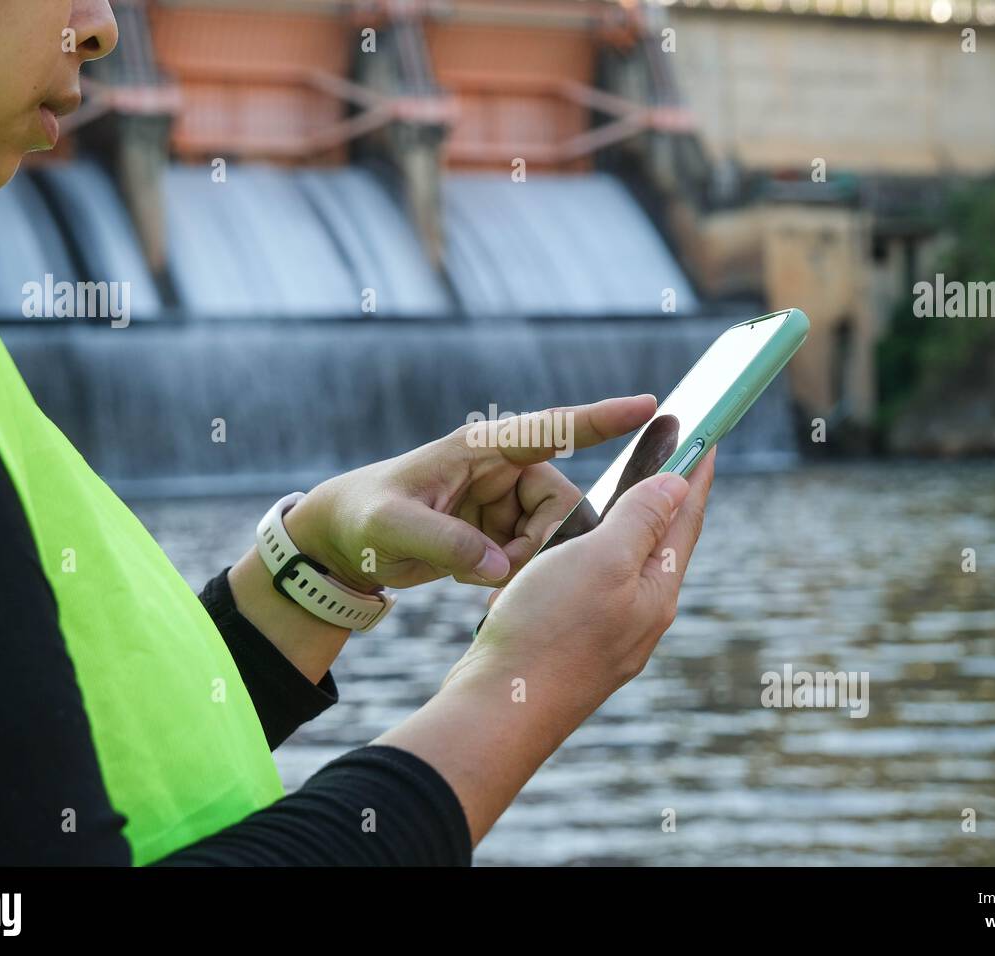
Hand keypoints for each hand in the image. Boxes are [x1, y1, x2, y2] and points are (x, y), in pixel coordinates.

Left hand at [283, 395, 657, 592]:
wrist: (345, 539)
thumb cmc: (363, 517)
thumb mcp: (393, 530)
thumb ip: (447, 545)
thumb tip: (503, 568)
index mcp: (481, 449)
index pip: (552, 429)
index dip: (602, 418)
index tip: (649, 406)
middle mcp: (501, 470)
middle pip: (561, 504)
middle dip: (543, 544)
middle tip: (499, 572)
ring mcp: (505, 501)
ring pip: (552, 536)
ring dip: (524, 564)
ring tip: (474, 577)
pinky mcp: (501, 530)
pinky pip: (533, 556)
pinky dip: (510, 575)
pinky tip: (470, 578)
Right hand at [377, 449, 715, 842]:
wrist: (500, 710)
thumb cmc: (548, 631)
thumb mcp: (601, 560)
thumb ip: (641, 520)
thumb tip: (676, 485)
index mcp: (656, 590)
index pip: (686, 519)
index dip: (696, 474)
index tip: (708, 437)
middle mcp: (641, 616)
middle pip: (662, 545)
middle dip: (666, 502)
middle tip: (673, 462)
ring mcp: (610, 637)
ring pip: (626, 570)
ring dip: (628, 531)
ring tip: (627, 501)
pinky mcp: (576, 649)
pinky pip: (592, 593)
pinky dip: (591, 563)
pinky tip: (573, 560)